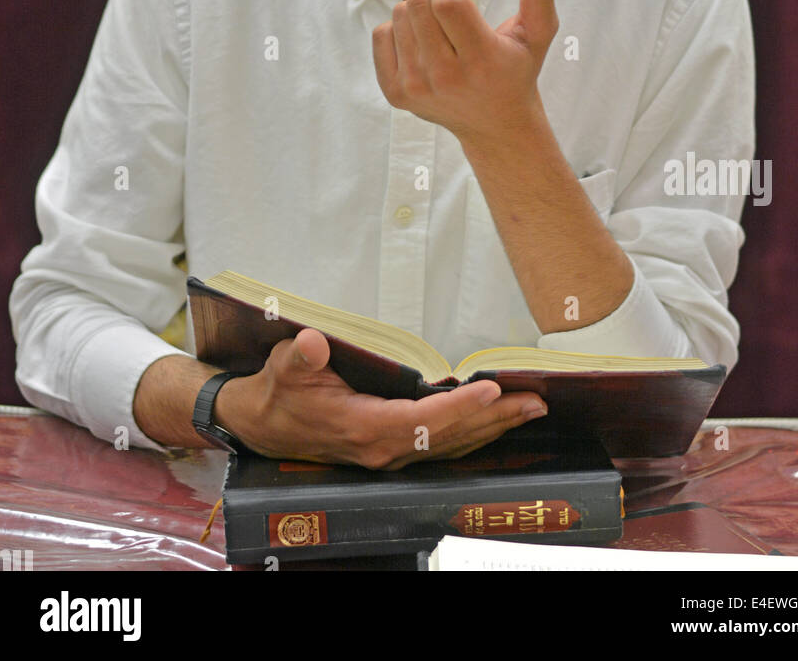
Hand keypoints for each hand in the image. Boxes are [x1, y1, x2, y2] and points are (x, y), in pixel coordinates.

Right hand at [215, 329, 546, 468]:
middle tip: (535, 401)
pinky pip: (443, 445)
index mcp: (362, 428)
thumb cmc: (279, 391)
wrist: (263, 424)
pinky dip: (474, 433)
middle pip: (448, 437)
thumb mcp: (283, 367)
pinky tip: (498, 422)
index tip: (490, 390)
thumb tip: (312, 343)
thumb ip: (299, 356)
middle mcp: (383, 449)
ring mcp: (391, 453)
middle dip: (494, 420)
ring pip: (452, 445)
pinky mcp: (394, 449)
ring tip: (531, 410)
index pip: (420, 421)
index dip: (457, 408)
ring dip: (493, 429)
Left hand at [372, 0, 558, 145]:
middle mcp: (444, 77)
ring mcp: (415, 87)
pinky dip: (400, 26)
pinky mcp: (395, 92)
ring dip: (419, 5)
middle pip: (418, 2)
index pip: (449, 1)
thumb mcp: (538, 32)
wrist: (495, 126)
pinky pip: (381, 34)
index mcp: (481, 60)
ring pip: (399, 14)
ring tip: (442, 21)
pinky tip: (423, 38)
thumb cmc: (517, 71)